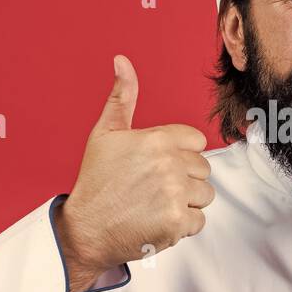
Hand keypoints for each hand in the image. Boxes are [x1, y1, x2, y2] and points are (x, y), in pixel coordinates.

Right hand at [54, 54, 213, 291]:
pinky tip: (158, 221)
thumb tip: (122, 60)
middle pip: (203, 169)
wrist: (86, 230)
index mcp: (157, 139)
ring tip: (157, 204)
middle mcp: (169, 164)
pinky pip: (199, 221)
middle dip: (184, 179)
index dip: (180, 154)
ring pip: (205, 194)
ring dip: (186, 202)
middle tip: (153, 188)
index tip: (159, 165)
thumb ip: (122, 97)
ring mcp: (174, 194)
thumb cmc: (96, 182)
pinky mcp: (177, 222)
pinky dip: (182, 225)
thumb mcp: (105, 133)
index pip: (197, 142)